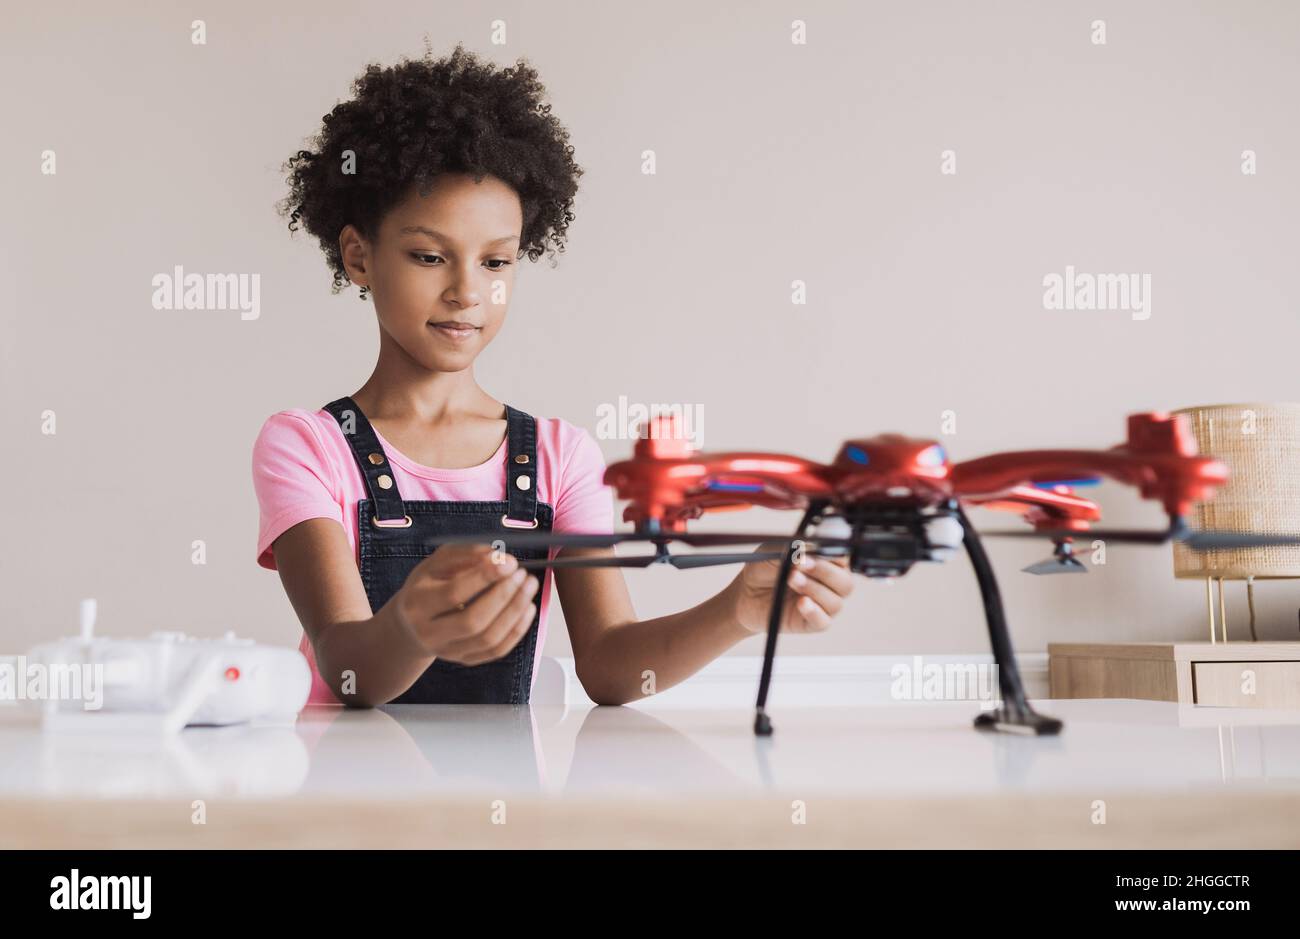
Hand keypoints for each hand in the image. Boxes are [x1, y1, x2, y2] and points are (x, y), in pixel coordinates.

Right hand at [389, 543, 540, 664]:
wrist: (411, 624)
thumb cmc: (428, 585)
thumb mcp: (437, 563)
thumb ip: (466, 554)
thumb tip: (497, 556)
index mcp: (417, 603)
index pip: (454, 594)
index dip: (485, 577)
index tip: (510, 562)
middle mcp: (429, 633)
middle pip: (472, 621)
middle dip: (504, 596)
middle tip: (522, 575)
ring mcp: (448, 651)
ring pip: (488, 639)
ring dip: (515, 612)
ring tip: (529, 587)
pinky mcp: (465, 660)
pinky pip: (497, 651)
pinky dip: (517, 629)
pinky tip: (527, 608)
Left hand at [729, 542, 854, 634]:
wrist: (746, 594)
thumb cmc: (764, 570)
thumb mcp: (773, 552)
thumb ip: (792, 549)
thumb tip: (806, 549)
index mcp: (827, 563)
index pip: (842, 558)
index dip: (832, 553)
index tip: (816, 548)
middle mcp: (831, 585)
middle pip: (844, 582)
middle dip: (824, 571)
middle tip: (801, 563)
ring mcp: (823, 605)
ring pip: (835, 602)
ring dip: (814, 589)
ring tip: (791, 579)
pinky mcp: (813, 623)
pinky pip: (823, 621)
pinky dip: (814, 611)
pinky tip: (801, 603)